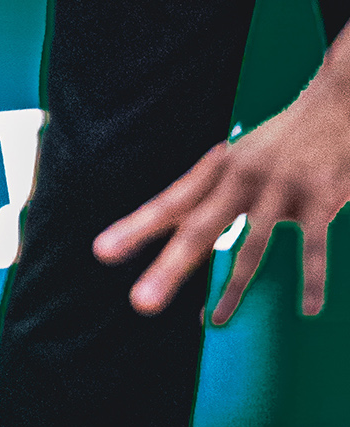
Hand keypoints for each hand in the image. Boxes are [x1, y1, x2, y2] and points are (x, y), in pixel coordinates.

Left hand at [95, 80, 349, 322]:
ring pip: (252, 246)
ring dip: (232, 287)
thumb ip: (212, 200)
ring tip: (214, 321)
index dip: (135, 228)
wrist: (337, 104)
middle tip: (140, 302)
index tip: (101, 252)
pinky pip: (313, 249)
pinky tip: (307, 310)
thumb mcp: (238, 161)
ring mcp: (280, 189)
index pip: (168, 203)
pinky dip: (311, 281)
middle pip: (199, 229)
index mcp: (216, 169)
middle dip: (169, 267)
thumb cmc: (281, 142)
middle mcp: (241, 178)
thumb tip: (181, 243)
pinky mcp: (320, 199)